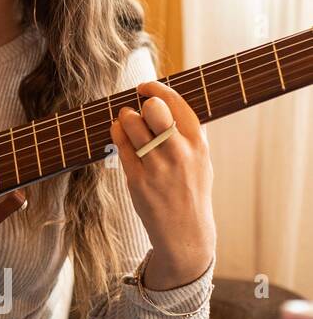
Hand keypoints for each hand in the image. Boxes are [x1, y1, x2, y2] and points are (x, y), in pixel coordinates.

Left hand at [109, 80, 216, 288]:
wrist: (186, 232)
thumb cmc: (190, 188)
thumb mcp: (201, 158)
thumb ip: (188, 132)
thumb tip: (165, 98)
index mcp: (198, 143)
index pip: (176, 102)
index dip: (156, 88)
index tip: (145, 87)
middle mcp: (178, 152)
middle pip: (153, 108)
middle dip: (143, 103)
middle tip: (139, 108)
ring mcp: (157, 166)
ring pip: (131, 123)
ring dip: (125, 117)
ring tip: (129, 123)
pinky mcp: (137, 179)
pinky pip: (119, 144)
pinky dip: (117, 133)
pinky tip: (120, 133)